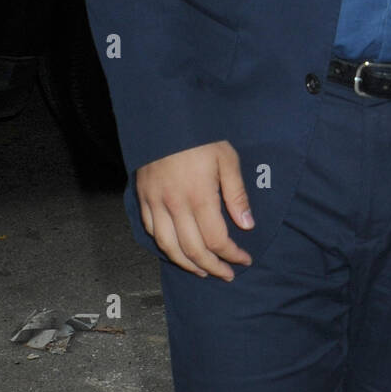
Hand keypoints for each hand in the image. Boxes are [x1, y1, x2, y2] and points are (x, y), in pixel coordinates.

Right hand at [136, 140, 253, 280]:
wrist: (165, 118)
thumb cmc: (199, 136)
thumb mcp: (227, 159)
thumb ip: (236, 195)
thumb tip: (247, 225)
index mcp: (199, 196)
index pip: (217, 239)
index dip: (232, 254)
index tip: (244, 259)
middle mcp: (175, 205)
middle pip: (193, 250)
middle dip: (213, 267)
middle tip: (226, 274)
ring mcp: (156, 203)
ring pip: (169, 247)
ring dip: (187, 264)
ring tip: (202, 271)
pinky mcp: (143, 198)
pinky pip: (151, 232)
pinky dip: (164, 247)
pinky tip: (176, 250)